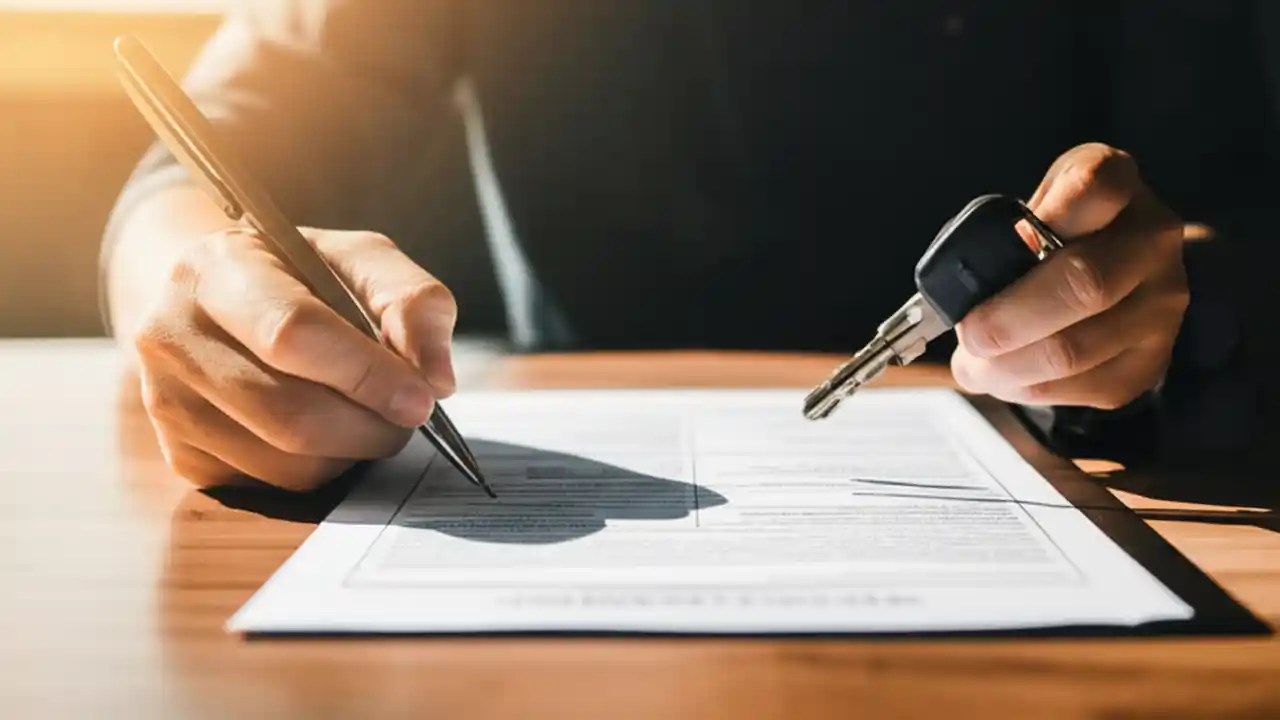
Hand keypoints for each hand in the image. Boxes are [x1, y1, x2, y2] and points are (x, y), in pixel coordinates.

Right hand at [132, 226, 456, 489]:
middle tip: (409, 414)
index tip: (422, 398)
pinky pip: (272, 487)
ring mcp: (164, 400)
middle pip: (292, 414)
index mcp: (217, 268)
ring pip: (287, 463)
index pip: (292, 334)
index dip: (367, 374)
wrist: (221, 297)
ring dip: (352, 451)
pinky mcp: (180, 453)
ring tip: (367, 414)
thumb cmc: (302, 277)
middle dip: (371, 426)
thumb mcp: (362, 260)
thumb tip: (436, 378)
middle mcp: (171, 333)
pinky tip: (325, 430)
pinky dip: (320, 469)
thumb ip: (412, 301)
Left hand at [950, 143, 1188, 408]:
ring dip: (1008, 367)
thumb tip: (976, 286)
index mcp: (1119, 182)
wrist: (1126, 265)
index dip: (1049, 215)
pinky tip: (1007, 377)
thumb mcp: (1038, 199)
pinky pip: (1081, 386)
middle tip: (969, 334)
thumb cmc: (1064, 228)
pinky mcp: (1150, 360)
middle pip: (1083, 285)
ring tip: (975, 364)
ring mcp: (1161, 304)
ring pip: (1075, 350)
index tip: (1010, 242)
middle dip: (1008, 320)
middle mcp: (1153, 241)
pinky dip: (1029, 388)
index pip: (1095, 187)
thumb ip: (1010, 227)